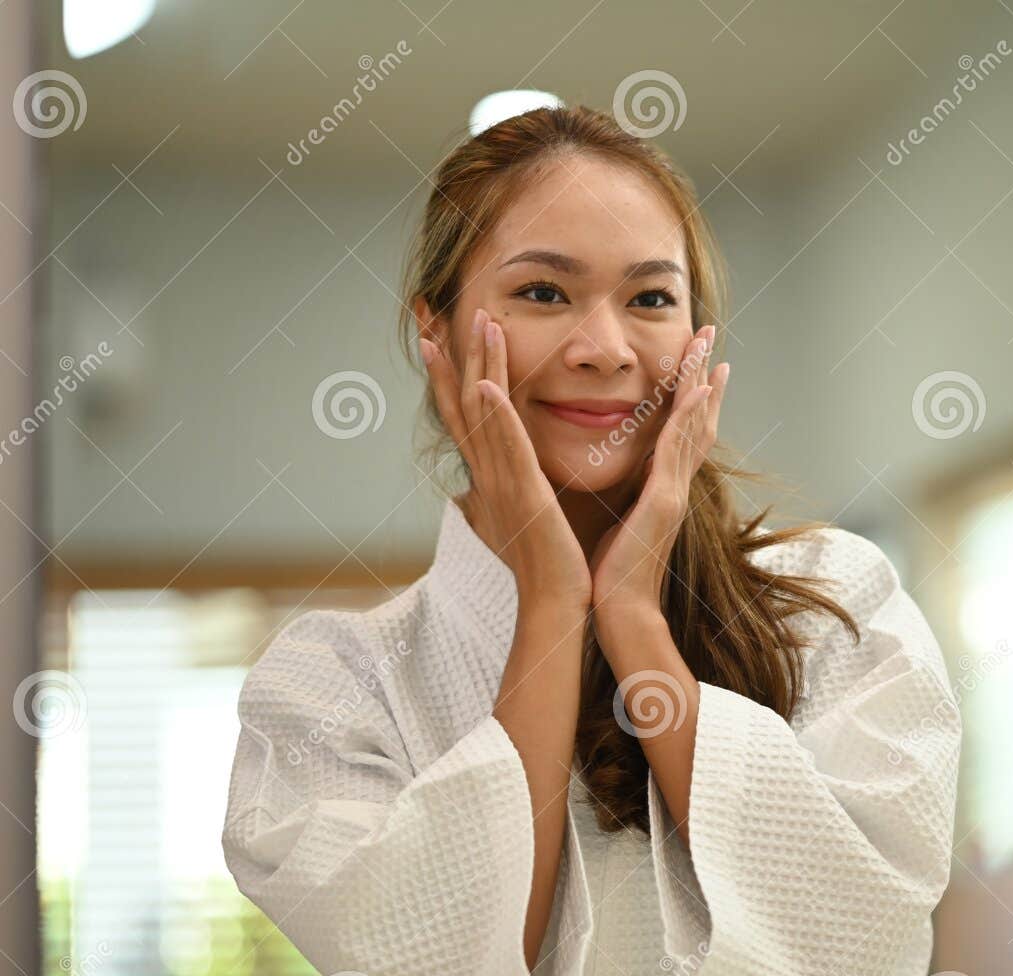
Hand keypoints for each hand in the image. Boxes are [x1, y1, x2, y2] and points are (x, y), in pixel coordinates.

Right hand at [420, 308, 591, 612]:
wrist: (555, 603)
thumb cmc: (545, 564)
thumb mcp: (523, 517)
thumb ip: (508, 492)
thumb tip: (487, 487)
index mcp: (492, 475)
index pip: (463, 416)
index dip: (447, 376)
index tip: (434, 337)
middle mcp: (489, 473)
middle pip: (463, 404)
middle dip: (452, 356)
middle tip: (435, 313)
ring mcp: (503, 482)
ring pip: (485, 414)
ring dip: (479, 367)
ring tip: (479, 324)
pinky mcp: (524, 494)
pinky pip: (507, 448)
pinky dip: (495, 416)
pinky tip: (486, 385)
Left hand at [590, 324, 728, 618]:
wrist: (620, 613)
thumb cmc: (612, 578)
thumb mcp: (619, 528)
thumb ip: (625, 504)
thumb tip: (618, 491)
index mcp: (662, 492)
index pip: (681, 435)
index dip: (692, 399)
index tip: (700, 366)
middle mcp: (675, 487)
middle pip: (697, 421)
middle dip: (704, 378)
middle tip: (709, 338)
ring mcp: (674, 493)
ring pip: (692, 426)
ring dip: (701, 384)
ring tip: (707, 348)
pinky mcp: (663, 501)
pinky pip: (677, 449)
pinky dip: (688, 417)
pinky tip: (697, 388)